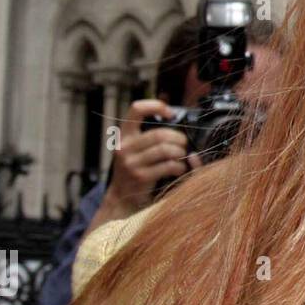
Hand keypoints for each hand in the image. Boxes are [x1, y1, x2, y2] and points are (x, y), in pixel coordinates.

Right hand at [90, 99, 200, 230]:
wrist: (121, 198)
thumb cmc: (135, 169)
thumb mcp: (135, 148)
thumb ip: (149, 135)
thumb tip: (174, 116)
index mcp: (124, 135)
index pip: (136, 109)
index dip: (156, 106)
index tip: (170, 113)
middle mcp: (125, 147)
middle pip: (159, 134)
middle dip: (178, 138)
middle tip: (183, 144)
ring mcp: (131, 163)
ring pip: (165, 149)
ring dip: (180, 152)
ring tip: (182, 156)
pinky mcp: (140, 177)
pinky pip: (168, 166)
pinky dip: (179, 166)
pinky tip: (179, 169)